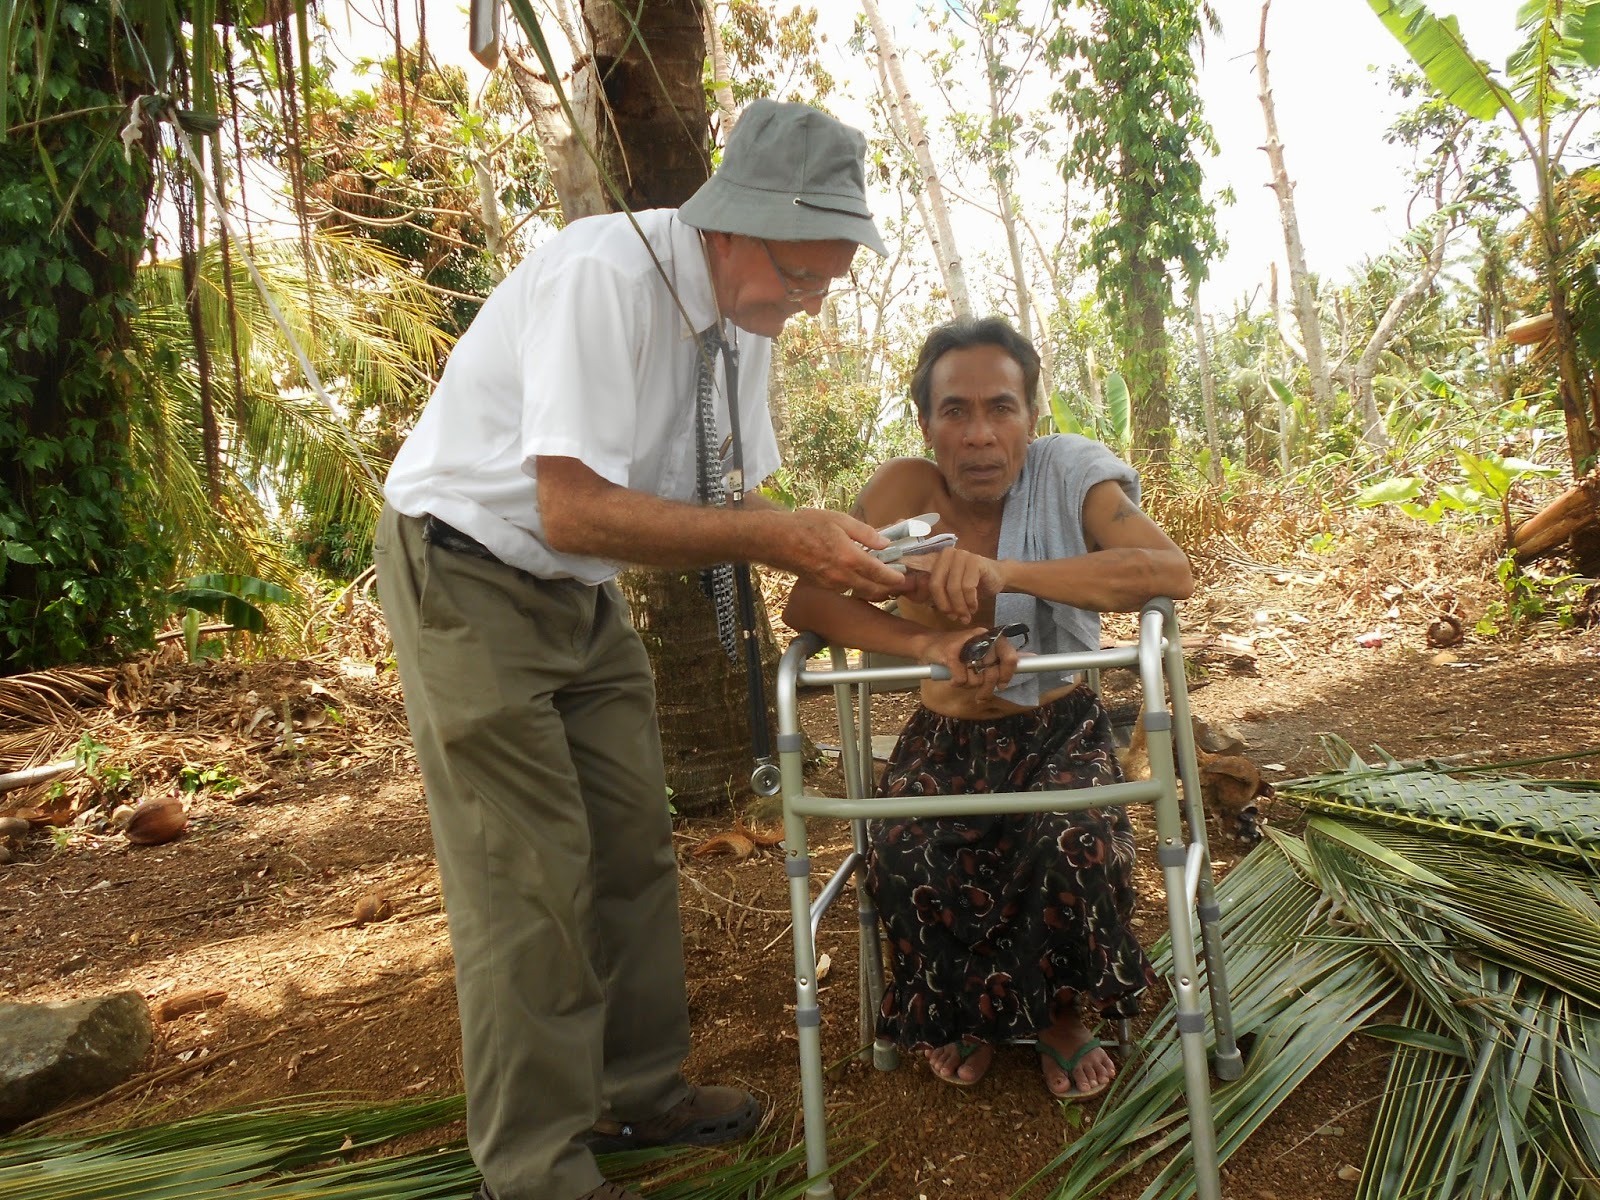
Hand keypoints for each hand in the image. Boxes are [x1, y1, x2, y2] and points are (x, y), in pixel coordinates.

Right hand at [768, 509, 906, 599]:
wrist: (778, 540)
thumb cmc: (807, 526)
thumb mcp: (840, 520)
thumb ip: (866, 533)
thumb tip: (885, 542)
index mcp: (850, 558)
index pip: (880, 573)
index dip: (896, 578)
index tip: (906, 579)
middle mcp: (842, 576)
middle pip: (873, 590)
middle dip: (890, 590)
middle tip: (902, 585)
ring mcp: (832, 584)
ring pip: (860, 592)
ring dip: (875, 590)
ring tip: (886, 583)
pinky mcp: (823, 586)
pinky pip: (847, 589)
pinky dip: (859, 587)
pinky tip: (862, 578)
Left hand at [905, 548, 1006, 626]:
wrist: (997, 576)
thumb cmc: (970, 584)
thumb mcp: (948, 588)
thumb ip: (932, 591)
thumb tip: (916, 599)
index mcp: (935, 558)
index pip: (924, 579)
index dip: (929, 597)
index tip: (938, 610)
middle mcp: (947, 554)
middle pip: (936, 584)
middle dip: (945, 605)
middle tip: (953, 618)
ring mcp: (961, 555)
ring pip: (953, 588)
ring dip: (960, 607)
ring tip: (965, 616)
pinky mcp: (975, 561)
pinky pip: (968, 587)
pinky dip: (970, 602)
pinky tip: (973, 607)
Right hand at [914, 625, 1019, 691]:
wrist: (927, 643)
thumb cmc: (958, 649)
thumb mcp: (982, 649)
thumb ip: (1003, 655)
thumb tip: (1033, 658)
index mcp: (991, 637)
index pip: (1010, 657)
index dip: (1007, 675)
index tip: (1001, 685)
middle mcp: (981, 639)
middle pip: (992, 674)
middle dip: (986, 689)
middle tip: (980, 694)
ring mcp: (965, 646)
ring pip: (976, 680)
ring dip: (968, 683)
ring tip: (962, 676)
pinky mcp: (950, 654)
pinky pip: (961, 680)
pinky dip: (956, 682)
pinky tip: (952, 676)